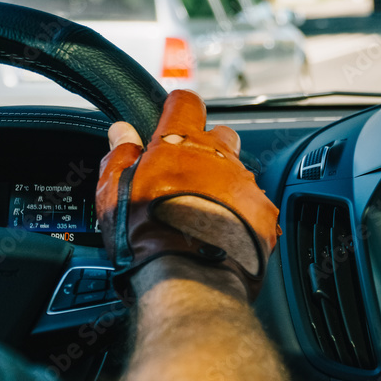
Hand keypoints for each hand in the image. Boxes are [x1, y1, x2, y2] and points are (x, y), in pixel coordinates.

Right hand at [97, 90, 279, 299]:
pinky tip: (225, 232)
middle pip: (221, 136)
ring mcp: (246, 184)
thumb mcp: (115, 192)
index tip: (173, 115)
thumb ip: (120, 156)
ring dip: (224, 184)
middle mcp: (219, 157)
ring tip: (204, 211)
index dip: (179, 107)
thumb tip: (121, 132)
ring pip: (239, 171)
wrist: (191, 277)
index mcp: (180, 144)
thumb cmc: (148, 235)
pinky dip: (242, 214)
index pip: (186, 103)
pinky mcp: (264, 213)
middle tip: (188, 173)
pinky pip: (255, 205)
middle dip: (207, 147)